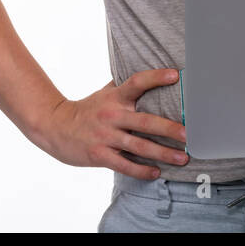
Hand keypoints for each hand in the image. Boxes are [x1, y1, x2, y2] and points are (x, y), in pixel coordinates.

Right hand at [35, 70, 188, 179]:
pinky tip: (157, 172)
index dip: (155, 77)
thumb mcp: (105, 93)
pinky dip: (141, 170)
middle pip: (145, 122)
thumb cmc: (87, 109)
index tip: (175, 75)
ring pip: (139, 146)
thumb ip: (125, 87)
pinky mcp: (99, 155)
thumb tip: (151, 72)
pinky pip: (124, 165)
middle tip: (189, 135)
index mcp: (115, 97)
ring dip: (163, 153)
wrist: (55, 127)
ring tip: (183, 158)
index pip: (137, 82)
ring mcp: (106, 136)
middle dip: (169, 129)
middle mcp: (112, 115)